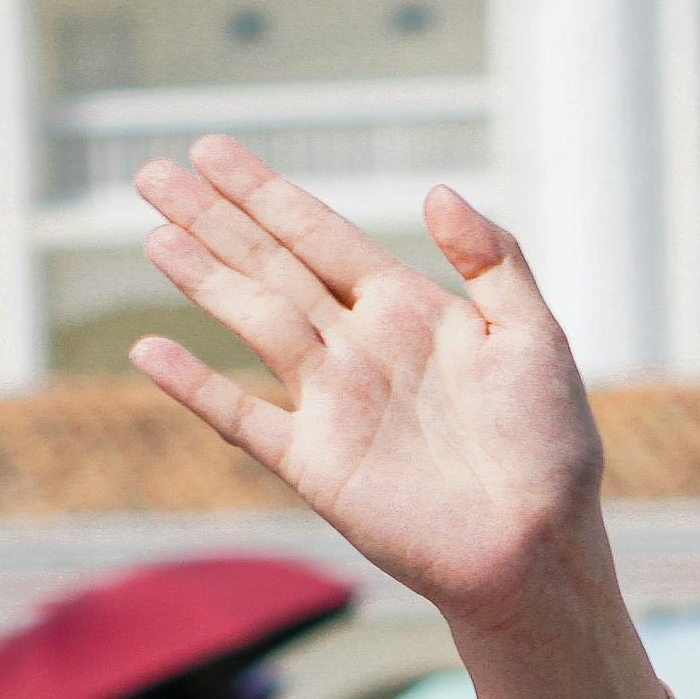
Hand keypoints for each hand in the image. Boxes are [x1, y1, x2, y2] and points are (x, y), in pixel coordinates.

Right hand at [128, 144, 610, 644]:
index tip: (213, 151)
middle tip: (152, 172)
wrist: (539, 547)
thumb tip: (436, 191)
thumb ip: (493, 260)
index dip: (265, 193)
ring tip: (153, 235)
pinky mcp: (315, 465)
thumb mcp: (534, 337)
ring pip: (251, 323)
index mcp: (408, 310)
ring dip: (201, 279)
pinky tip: (150, 352)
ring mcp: (332, 404)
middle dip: (213, 219)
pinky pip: (243, 417)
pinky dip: (197, 387)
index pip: (320, 235)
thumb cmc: (549, 446)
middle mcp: (358, 347)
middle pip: (270, 267)